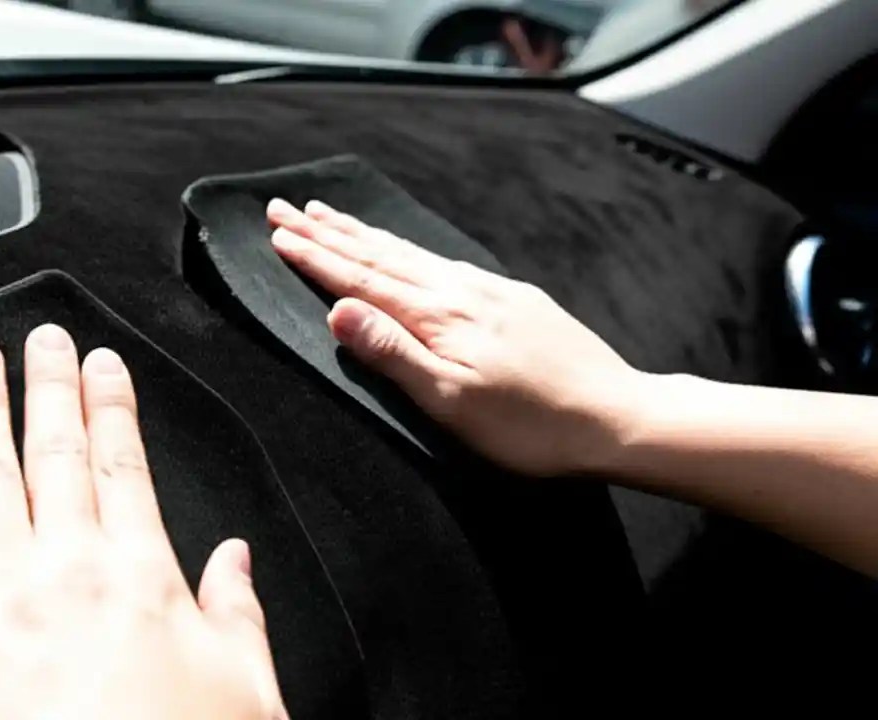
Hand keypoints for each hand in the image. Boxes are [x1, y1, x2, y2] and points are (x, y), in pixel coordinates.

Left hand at [0, 327, 287, 719]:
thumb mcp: (245, 696)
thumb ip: (238, 617)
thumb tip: (237, 558)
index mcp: (144, 576)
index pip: (126, 467)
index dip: (112, 409)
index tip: (103, 368)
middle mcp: (72, 565)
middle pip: (58, 453)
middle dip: (50, 387)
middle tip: (43, 337)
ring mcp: (3, 588)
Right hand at [267, 198, 643, 476]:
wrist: (617, 416)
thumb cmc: (531, 426)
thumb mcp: (452, 401)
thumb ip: (393, 352)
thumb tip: (338, 310)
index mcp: (438, 317)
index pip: (361, 280)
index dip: (316, 257)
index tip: (277, 234)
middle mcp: (459, 291)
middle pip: (380, 254)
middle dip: (328, 231)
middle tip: (285, 207)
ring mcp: (489, 291)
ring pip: (411, 252)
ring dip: (364, 233)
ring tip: (331, 214)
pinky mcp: (512, 299)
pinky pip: (442, 260)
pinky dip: (408, 246)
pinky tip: (406, 246)